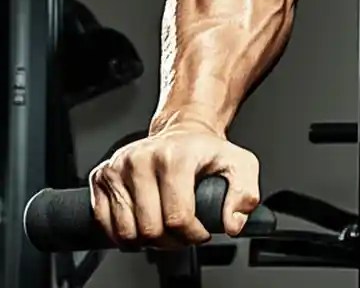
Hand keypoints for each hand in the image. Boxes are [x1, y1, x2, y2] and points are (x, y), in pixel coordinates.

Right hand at [88, 123, 260, 248]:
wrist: (182, 132)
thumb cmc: (207, 151)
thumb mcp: (240, 164)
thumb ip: (245, 194)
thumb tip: (232, 223)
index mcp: (174, 157)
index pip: (177, 217)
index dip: (192, 235)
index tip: (201, 232)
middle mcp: (140, 159)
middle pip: (151, 228)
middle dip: (172, 241)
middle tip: (184, 233)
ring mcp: (117, 168)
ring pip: (126, 231)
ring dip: (148, 241)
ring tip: (165, 230)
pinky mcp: (100, 177)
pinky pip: (104, 224)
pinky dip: (124, 235)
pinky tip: (143, 225)